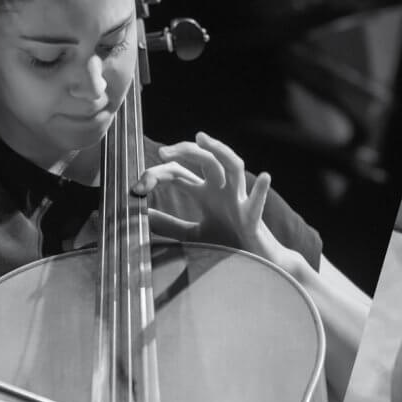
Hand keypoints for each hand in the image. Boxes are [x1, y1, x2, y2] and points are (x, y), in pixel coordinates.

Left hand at [136, 132, 306, 276]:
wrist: (252, 262)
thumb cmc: (226, 245)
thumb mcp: (192, 234)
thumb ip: (169, 224)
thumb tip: (144, 215)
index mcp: (205, 193)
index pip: (179, 173)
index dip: (157, 175)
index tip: (137, 186)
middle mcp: (221, 190)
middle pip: (205, 160)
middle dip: (185, 151)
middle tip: (163, 152)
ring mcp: (238, 200)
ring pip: (233, 167)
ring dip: (220, 151)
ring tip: (203, 139)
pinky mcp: (252, 218)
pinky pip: (258, 202)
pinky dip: (261, 190)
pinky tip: (264, 177)